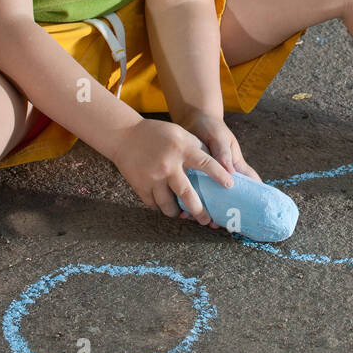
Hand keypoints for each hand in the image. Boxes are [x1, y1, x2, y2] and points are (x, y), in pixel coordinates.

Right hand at [110, 118, 233, 227]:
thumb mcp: (179, 133)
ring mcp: (153, 177)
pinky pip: (153, 205)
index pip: (206, 164)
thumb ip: (196, 147)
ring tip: (183, 215)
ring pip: (169, 205)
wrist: (123, 135)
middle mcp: (169, 165)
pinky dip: (161, 208)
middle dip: (199, 211)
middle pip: (187, 194)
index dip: (219, 175)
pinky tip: (165, 207)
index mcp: (181, 149)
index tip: (230, 186)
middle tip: (207, 220)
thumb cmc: (156, 133)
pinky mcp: (140, 186)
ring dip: (177, 213)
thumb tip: (216, 164)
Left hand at [174, 113, 260, 227]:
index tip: (254, 212)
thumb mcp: (220, 137)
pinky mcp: (196, 175)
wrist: (193, 118)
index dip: (255, 197)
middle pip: (231, 196)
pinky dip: (193, 201)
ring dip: (210, 209)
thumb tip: (229, 171)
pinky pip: (196, 191)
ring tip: (204, 222)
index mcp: (235, 164)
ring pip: (213, 197)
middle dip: (228, 211)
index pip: (251, 182)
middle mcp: (225, 173)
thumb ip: (223, 153)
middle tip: (221, 224)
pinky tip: (186, 210)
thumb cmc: (211, 126)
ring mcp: (210, 176)